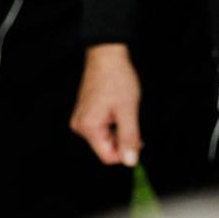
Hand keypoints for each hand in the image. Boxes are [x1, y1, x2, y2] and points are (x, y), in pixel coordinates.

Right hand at [70, 43, 142, 166]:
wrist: (107, 56)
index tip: (138, 139)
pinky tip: (118, 109)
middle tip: (132, 119)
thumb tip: (130, 161)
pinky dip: (114, 123)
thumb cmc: (117, 79)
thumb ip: (129, 137)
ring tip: (124, 110)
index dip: (126, 151)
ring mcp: (81, 119)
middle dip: (123, 138)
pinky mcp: (85, 113)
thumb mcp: (128, 110)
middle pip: (106, 147)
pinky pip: (102, 128)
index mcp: (88, 128)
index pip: (107, 156)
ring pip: (105, 138)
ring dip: (119, 129)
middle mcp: (80, 126)